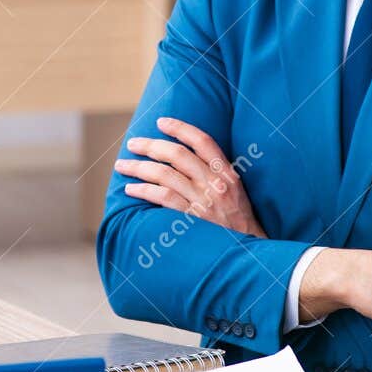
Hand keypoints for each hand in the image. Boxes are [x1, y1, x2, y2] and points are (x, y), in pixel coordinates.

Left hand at [114, 117, 265, 237]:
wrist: (248, 250)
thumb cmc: (238, 219)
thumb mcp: (236, 190)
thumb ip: (215, 172)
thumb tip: (184, 157)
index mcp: (227, 173)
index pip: (203, 141)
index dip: (180, 128)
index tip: (161, 121)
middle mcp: (215, 183)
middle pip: (177, 155)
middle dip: (150, 145)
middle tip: (132, 143)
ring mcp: (203, 201)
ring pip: (164, 175)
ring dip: (139, 168)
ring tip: (122, 166)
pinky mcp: (192, 219)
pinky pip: (162, 198)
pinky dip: (144, 191)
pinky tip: (131, 189)